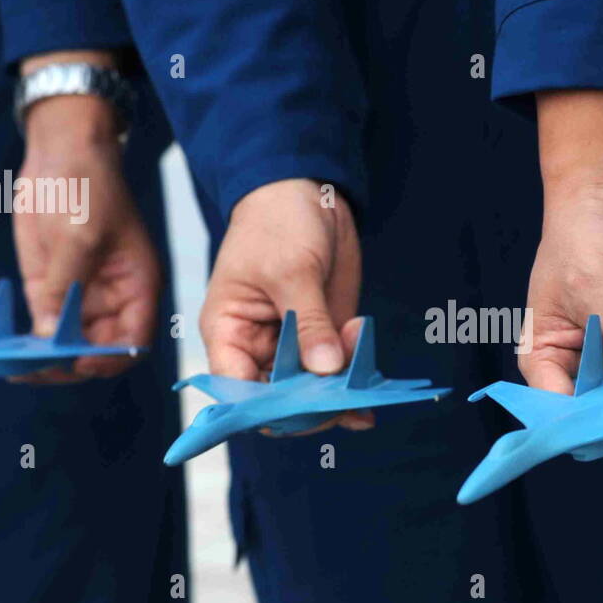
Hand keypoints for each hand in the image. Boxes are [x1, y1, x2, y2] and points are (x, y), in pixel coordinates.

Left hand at [12, 76, 159, 382]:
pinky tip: (5, 352)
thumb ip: (65, 288)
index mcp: (137, 288)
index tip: (78, 361)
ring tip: (14, 368)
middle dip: (70, 363)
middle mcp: (112, 300)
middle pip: (98, 350)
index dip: (110, 358)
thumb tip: (48, 336)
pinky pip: (40, 327)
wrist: (62, 152)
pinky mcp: (49, 289)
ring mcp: (80, 297)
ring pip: (67, 345)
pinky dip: (25, 344)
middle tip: (37, 370)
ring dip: (44, 360)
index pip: (133, 340)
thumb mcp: (79, 236)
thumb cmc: (88, 187)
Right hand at [200, 177, 369, 433]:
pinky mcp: (325, 339)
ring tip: (364, 379)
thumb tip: (326, 368)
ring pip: (313, 393)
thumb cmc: (277, 224)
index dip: (266, 407)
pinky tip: (373, 386)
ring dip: (340, 393)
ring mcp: (294, 348)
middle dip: (312, 405)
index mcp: (228, 335)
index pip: (238, 390)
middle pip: (278, 401)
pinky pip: (338, 373)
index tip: (304, 408)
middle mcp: (257, 349)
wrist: (307, 193)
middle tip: (345, 397)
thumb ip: (309, 322)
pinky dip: (356, 381)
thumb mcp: (291, 270)